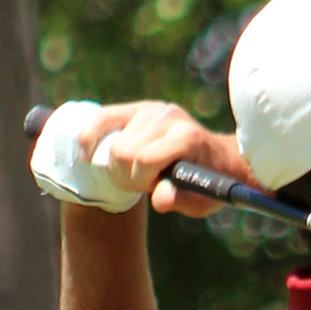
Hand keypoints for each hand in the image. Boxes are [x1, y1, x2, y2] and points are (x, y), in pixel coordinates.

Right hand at [75, 101, 249, 217]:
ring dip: (117, 166)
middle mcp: (168, 116)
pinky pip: (101, 118)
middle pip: (123, 152)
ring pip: (111, 143)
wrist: (220, 159)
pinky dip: (90, 137)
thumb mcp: (201, 201)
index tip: (152, 189)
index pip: (145, 159)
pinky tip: (89, 154)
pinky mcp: (137, 108)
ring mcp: (151, 109)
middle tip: (145, 184)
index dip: (141, 182)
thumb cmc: (208, 184)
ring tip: (136, 172)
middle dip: (127, 177)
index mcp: (187, 137)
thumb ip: (179, 200)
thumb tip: (160, 200)